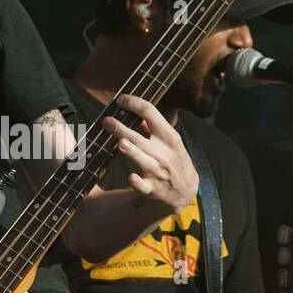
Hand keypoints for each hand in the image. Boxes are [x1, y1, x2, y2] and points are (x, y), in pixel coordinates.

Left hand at [103, 94, 198, 213]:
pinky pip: (143, 186)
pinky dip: (137, 182)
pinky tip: (131, 177)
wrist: (185, 193)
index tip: (120, 100)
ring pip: (143, 161)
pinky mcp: (152, 190)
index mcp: (169, 137)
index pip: (152, 113)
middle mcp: (164, 153)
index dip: (135, 104)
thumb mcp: (171, 142)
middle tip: (107, 121)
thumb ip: (154, 127)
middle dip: (123, 129)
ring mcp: (158, 172)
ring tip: (120, 143)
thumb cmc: (174, 161)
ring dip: (132, 152)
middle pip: (141, 138)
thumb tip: (134, 113)